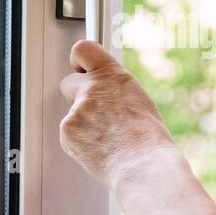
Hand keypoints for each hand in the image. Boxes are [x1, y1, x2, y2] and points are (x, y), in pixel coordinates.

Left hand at [59, 40, 176, 189]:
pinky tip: (101, 152)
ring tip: (109, 142)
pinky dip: (81, 144)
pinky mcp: (67, 132)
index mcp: (113, 76)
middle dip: (76, 96)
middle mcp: (92, 88)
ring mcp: (76, 110)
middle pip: (68, 83)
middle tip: (94, 114)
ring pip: (72, 116)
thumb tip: (105, 99)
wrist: (143, 165)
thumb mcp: (138, 102)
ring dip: (83, 127)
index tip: (82, 70)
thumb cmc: (149, 139)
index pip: (83, 49)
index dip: (79, 60)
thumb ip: (114, 93)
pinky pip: (69, 136)